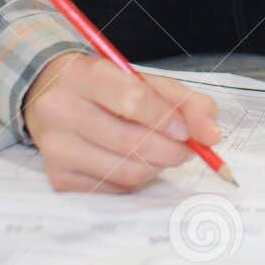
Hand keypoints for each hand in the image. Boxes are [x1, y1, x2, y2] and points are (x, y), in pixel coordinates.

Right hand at [23, 52, 221, 193]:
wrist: (52, 95)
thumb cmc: (108, 88)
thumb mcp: (146, 81)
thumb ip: (185, 101)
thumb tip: (211, 135)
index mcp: (84, 75)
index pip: (132, 99)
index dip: (167, 119)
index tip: (187, 131)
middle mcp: (61, 110)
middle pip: (129, 141)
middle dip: (171, 150)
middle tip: (187, 149)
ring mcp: (55, 146)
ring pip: (123, 170)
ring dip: (157, 167)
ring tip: (164, 154)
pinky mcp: (57, 176)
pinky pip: (112, 188)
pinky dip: (136, 180)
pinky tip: (137, 162)